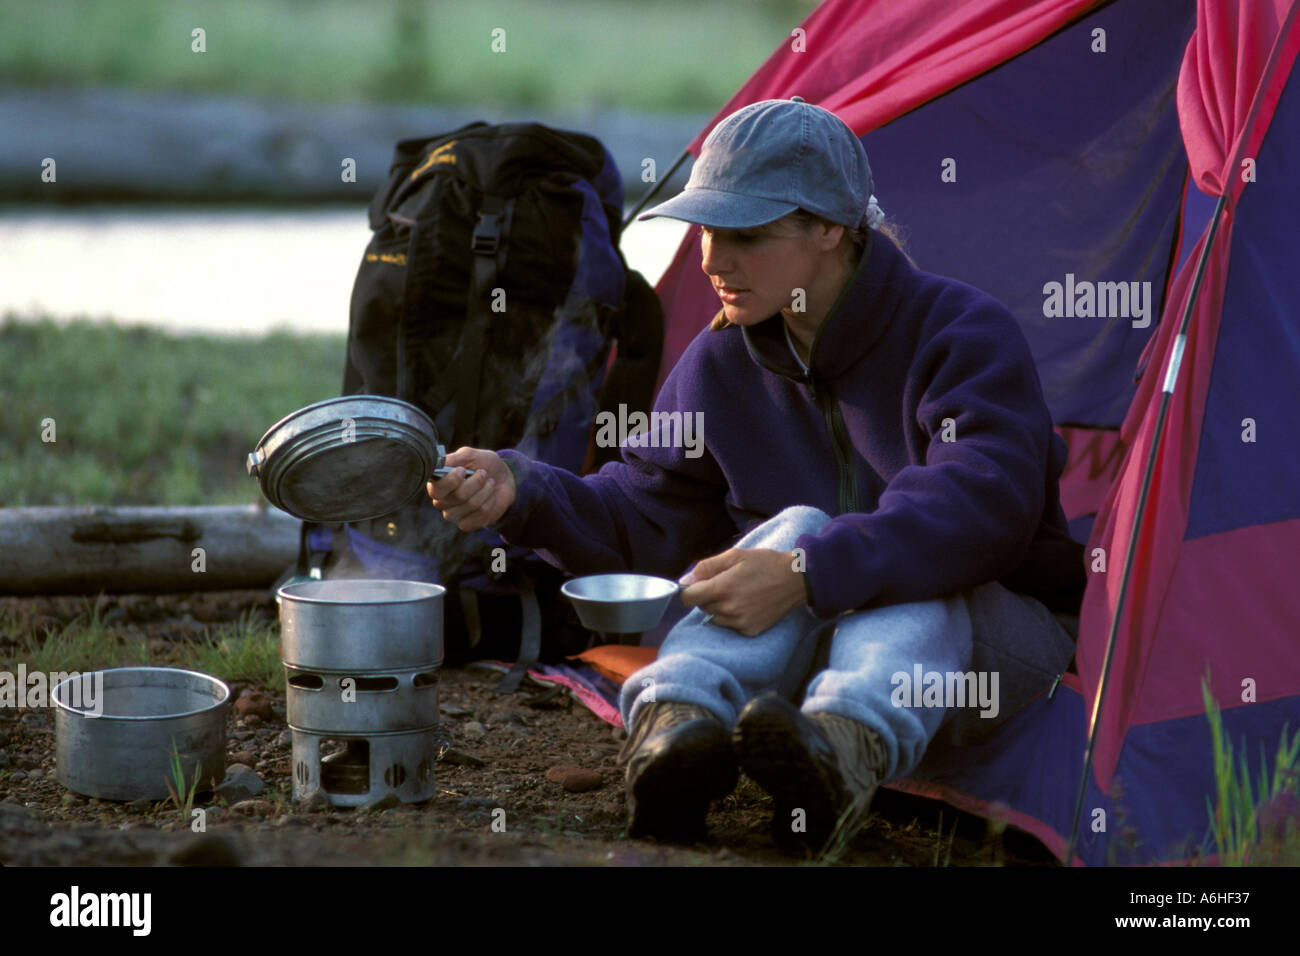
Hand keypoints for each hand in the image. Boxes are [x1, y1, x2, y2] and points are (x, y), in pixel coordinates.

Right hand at [427, 448, 515, 531]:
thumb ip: (454, 458)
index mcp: (438, 484)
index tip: (463, 470)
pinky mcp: (467, 524)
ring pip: (471, 504)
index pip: (436, 489)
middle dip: (475, 482)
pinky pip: (481, 515)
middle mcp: (441, 501)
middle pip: (457, 497)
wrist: (503, 479)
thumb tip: (441, 463)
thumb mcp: (470, 455)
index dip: (451, 481)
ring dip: (485, 490)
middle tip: (484, 473)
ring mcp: (453, 515)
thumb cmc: (483, 465)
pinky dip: (490, 502)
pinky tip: (491, 496)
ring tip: (490, 482)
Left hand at [678, 547, 807, 636]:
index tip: (698, 585)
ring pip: (714, 618)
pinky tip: (748, 605)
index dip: (689, 590)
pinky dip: (734, 617)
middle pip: (702, 607)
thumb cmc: (765, 563)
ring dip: (720, 608)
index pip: (687, 598)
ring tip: (738, 594)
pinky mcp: (750, 630)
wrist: (796, 579)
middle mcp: (729, 608)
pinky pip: (730, 626)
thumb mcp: (735, 555)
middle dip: (708, 596)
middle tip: (726, 584)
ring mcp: (740, 622)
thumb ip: (706, 567)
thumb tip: (683, 581)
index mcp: (722, 588)